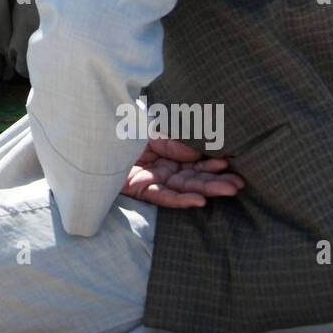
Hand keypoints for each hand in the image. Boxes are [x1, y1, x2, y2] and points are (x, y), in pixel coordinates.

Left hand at [120, 137, 244, 207]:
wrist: (93, 136)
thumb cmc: (121, 132)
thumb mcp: (151, 131)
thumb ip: (173, 141)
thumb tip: (197, 152)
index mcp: (167, 156)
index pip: (195, 163)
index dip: (212, 164)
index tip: (230, 163)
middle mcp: (163, 171)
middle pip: (194, 179)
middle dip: (217, 181)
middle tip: (240, 184)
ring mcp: (153, 182)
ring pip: (184, 189)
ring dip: (207, 190)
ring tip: (229, 191)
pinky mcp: (140, 191)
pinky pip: (163, 197)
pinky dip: (182, 200)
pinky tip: (200, 201)